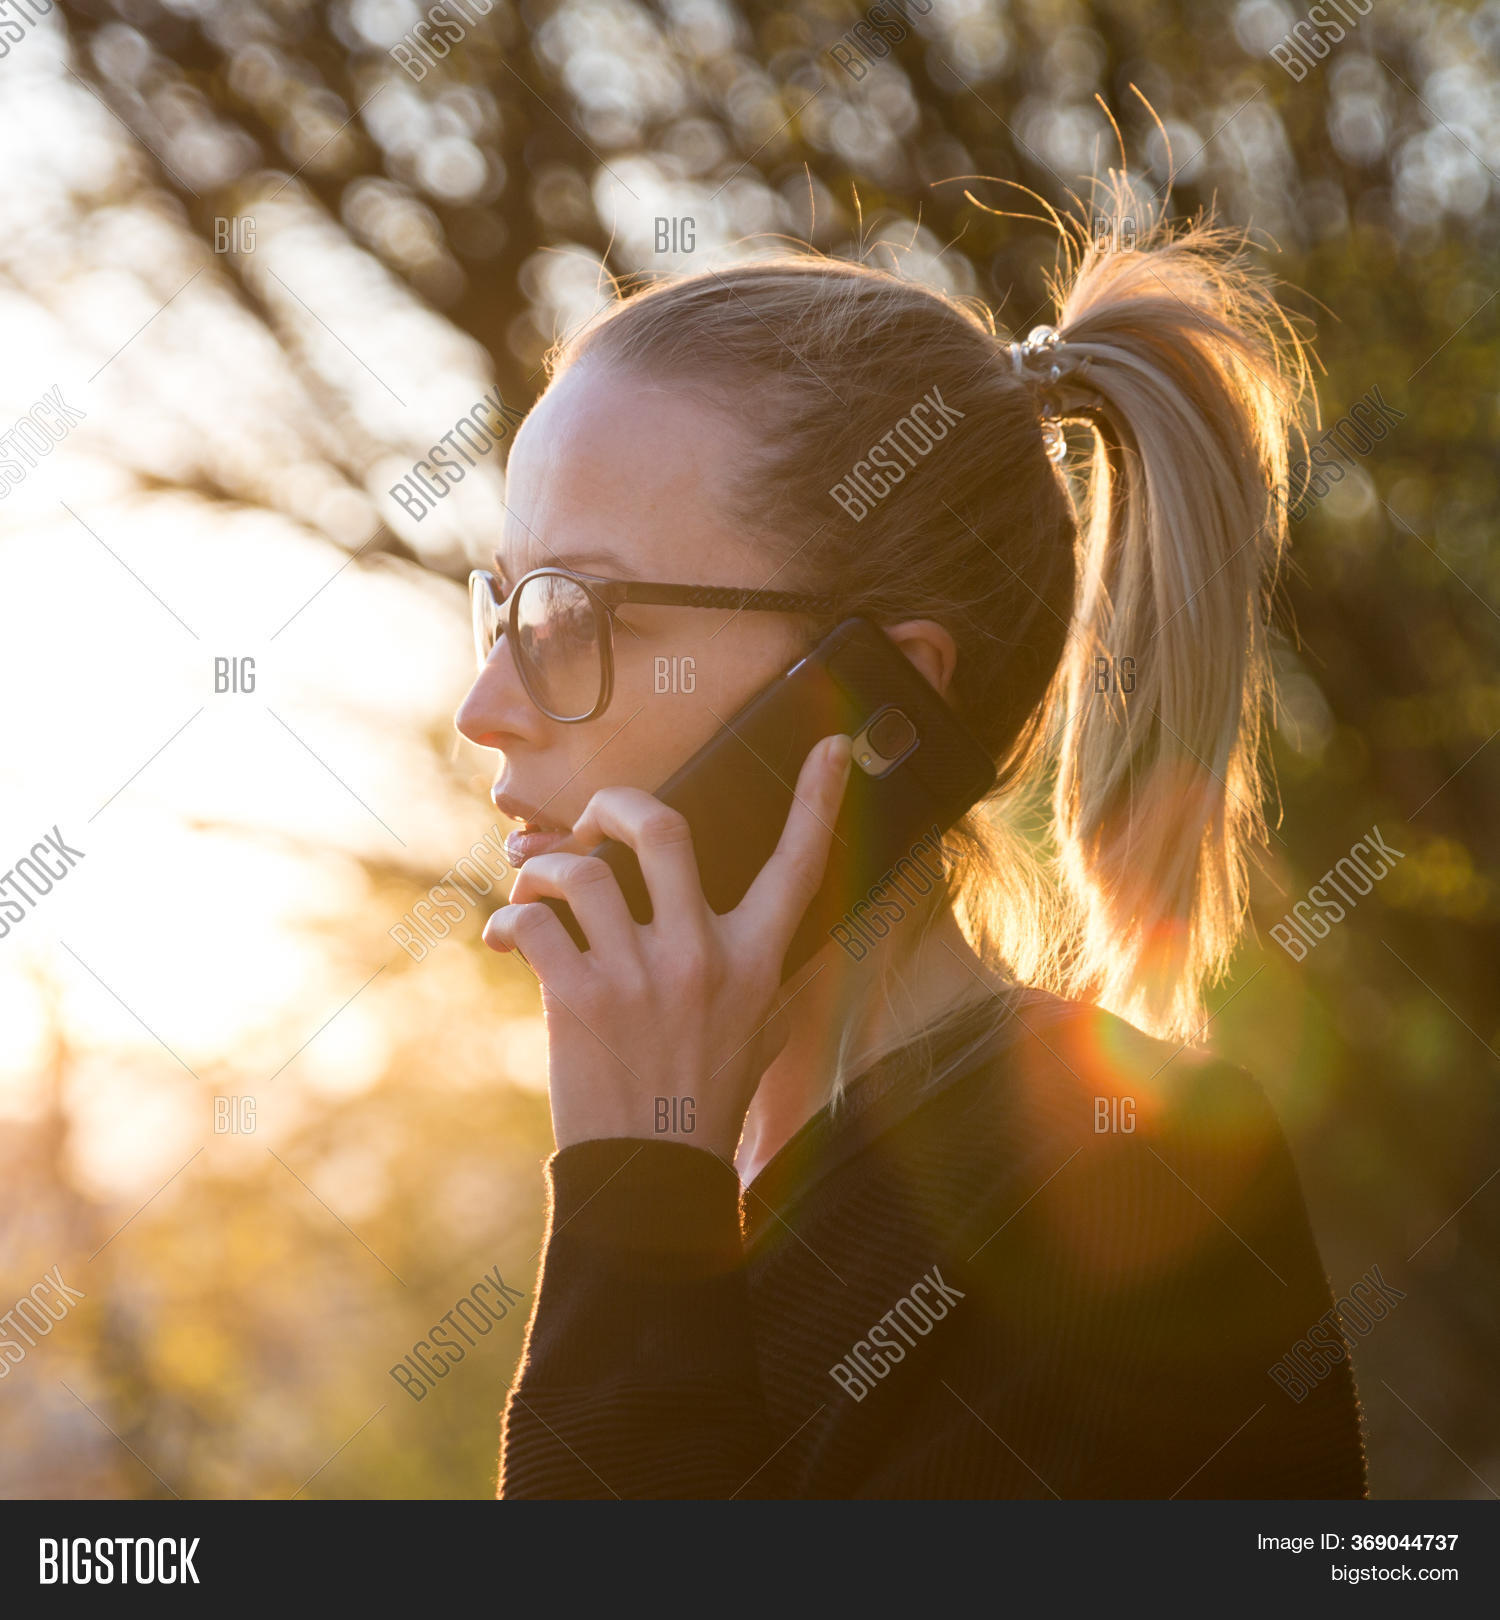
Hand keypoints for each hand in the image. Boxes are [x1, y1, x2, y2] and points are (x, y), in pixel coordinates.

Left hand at [483, 734, 853, 1156]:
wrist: (651, 1177)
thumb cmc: (704, 1099)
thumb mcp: (759, 1032)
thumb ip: (759, 973)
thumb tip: (756, 930)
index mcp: (755, 960)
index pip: (799, 865)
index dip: (820, 800)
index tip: (830, 747)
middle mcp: (702, 956)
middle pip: (659, 827)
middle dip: (611, 804)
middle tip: (590, 824)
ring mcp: (639, 977)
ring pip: (581, 870)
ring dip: (545, 870)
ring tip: (536, 892)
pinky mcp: (578, 1000)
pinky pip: (531, 924)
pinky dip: (508, 923)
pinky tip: (507, 941)